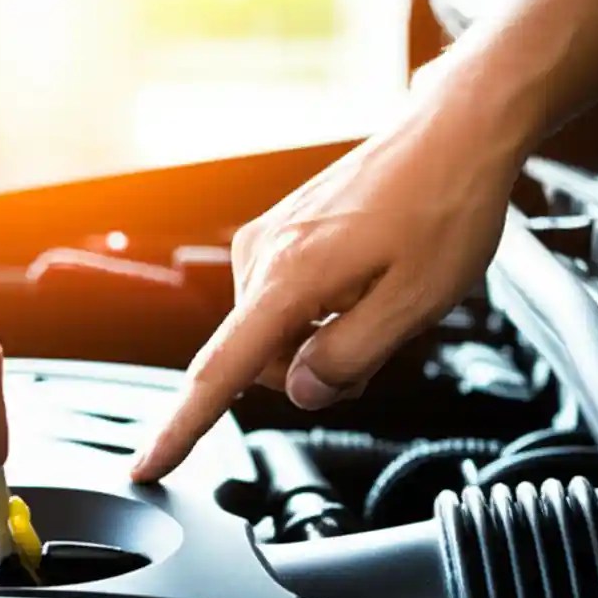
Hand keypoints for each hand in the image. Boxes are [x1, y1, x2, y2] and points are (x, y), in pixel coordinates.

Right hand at [131, 96, 523, 482]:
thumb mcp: (417, 301)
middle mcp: (262, 256)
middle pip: (261, 362)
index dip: (182, 429)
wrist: (451, 132)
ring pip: (274, 335)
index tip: (146, 466)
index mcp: (289, 277)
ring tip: (379, 297)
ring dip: (321, 339)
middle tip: (381, 338)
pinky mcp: (279, 234)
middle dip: (314, 370)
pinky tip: (364, 281)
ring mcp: (266, 242)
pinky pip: (282, 302)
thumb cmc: (444, 204)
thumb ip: (350, 358)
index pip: (221, 373)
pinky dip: (318, 312)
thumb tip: (302, 391)